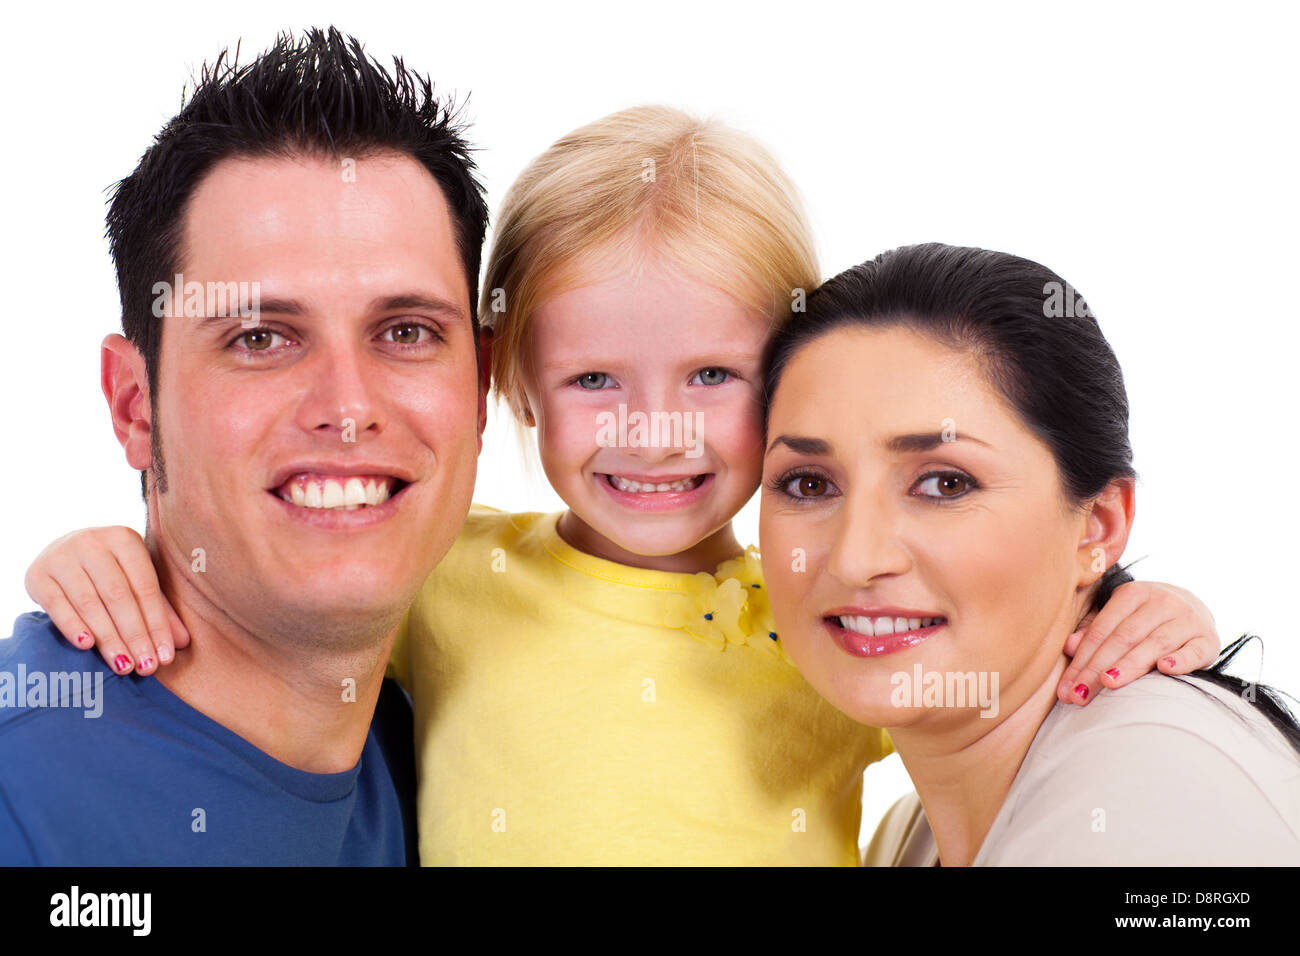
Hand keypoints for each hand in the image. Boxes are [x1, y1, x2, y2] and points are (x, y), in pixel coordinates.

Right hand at [23, 526, 189, 674]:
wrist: (62, 552)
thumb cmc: (110, 570)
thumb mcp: (136, 581)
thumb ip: (159, 609)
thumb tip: (182, 643)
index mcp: (124, 539)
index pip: (146, 588)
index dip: (157, 625)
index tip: (165, 657)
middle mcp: (92, 542)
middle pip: (118, 597)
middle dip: (135, 635)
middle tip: (146, 667)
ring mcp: (61, 556)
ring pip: (89, 603)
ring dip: (108, 638)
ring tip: (123, 666)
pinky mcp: (37, 574)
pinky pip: (57, 605)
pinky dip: (73, 626)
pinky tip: (87, 646)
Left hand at [1057, 581, 1219, 704]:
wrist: (1194, 608)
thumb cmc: (1144, 618)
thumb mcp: (1118, 616)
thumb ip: (1093, 630)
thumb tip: (1069, 647)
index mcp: (1133, 594)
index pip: (1102, 630)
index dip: (1082, 659)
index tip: (1066, 688)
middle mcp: (1162, 602)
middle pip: (1123, 638)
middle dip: (1097, 669)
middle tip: (1078, 695)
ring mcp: (1187, 619)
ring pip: (1154, 644)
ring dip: (1129, 665)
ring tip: (1108, 683)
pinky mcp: (1208, 639)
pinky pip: (1194, 651)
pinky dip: (1181, 659)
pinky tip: (1165, 669)